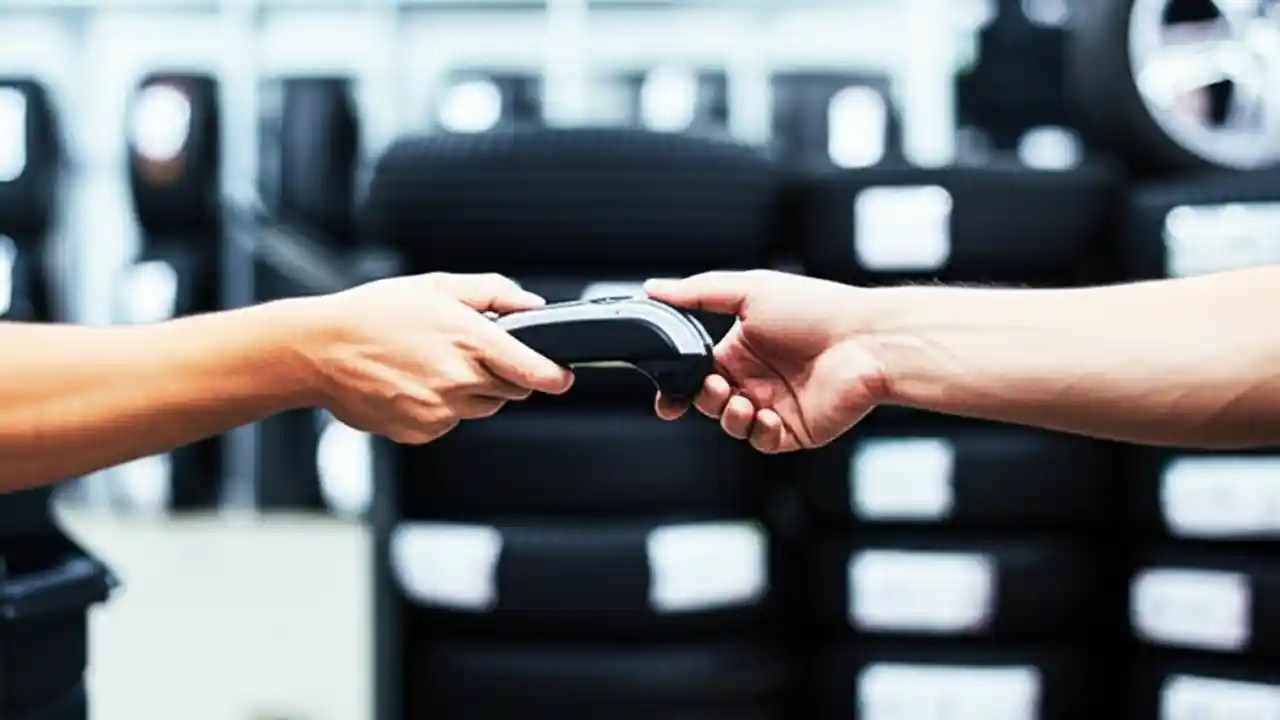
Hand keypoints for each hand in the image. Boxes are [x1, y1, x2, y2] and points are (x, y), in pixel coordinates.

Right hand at [302, 272, 572, 443]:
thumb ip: (494, 293)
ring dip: (472, 390)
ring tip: (433, 364)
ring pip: (481, 407)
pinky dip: (442, 407)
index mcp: (471, 341)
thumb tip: (534, 305)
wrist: (320, 350)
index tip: (563, 376)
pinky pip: (450, 422)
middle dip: (504, 374)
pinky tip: (414, 383)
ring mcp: (441, 410)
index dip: (555, 376)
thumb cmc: (375, 313)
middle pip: (512, 390)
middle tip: (469, 353)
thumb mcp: (438, 286)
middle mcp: (460, 379)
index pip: (534, 371)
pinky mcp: (422, 430)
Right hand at [645, 270, 886, 453]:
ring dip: (727, 416)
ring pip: (732, 423)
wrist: (865, 342)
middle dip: (702, 399)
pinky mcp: (795, 430)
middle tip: (714, 387)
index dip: (677, 385)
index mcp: (742, 348)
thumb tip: (654, 287)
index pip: (698, 371)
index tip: (664, 395)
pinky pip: (762, 440)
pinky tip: (764, 414)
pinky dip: (756, 431)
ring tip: (741, 401)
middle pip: (709, 401)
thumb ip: (697, 293)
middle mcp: (756, 378)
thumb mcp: (749, 290)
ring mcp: (775, 405)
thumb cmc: (816, 309)